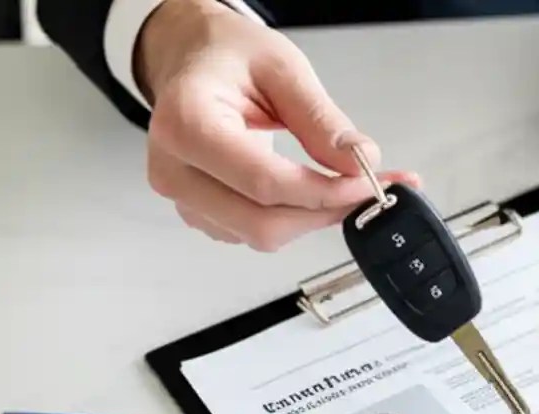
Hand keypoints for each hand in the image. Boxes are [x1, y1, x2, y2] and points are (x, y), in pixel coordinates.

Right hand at [135, 0, 418, 249]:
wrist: (191, 59)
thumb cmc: (226, 55)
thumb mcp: (282, 68)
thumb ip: (321, 120)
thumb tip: (358, 162)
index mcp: (186, 123)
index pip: (263, 183)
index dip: (324, 193)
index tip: (365, 183)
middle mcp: (174, 168)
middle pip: (261, 223)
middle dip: (322, 212)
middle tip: (364, 188)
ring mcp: (182, 196)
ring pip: (260, 234)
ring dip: (310, 217)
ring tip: (341, 183)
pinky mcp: (198, 211)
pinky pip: (252, 231)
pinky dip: (292, 217)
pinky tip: (311, 189)